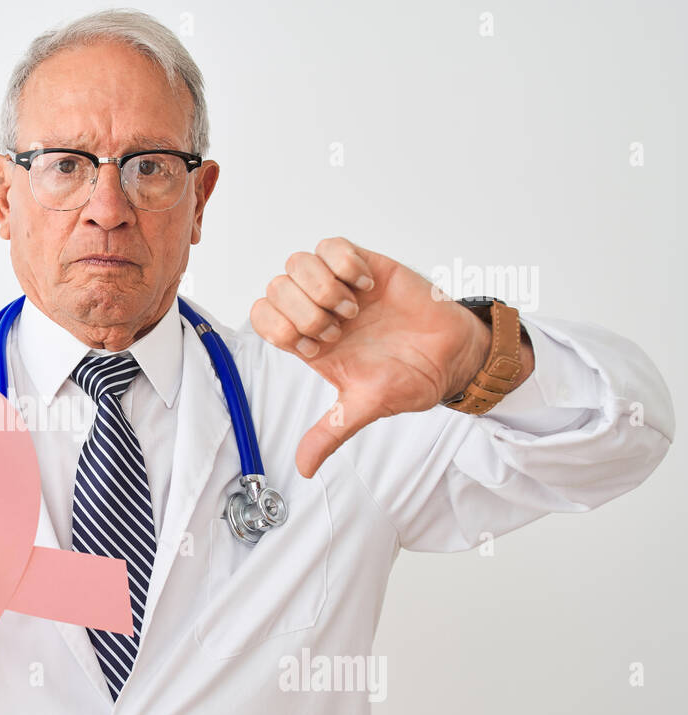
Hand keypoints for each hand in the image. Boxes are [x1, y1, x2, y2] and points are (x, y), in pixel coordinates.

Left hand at [250, 236, 531, 478]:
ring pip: (296, 263)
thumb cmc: (408, 378)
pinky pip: (330, 245)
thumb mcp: (364, 408)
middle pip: (274, 288)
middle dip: (303, 311)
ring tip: (354, 308)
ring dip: (322, 287)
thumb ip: (330, 433)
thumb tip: (304, 469)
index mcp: (307, 341)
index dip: (281, 330)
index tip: (317, 349)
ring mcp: (337, 285)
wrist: (451, 356)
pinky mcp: (363, 264)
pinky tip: (367, 286)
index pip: (262, 319)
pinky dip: (344, 264)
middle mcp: (315, 309)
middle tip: (339, 329)